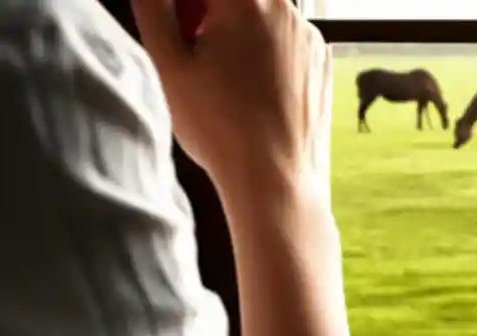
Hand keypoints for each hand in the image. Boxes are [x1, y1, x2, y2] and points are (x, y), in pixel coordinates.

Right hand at [131, 0, 330, 193]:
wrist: (276, 177)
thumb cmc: (218, 125)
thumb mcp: (168, 63)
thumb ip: (153, 8)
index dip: (187, 9)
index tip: (183, 33)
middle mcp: (285, 8)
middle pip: (236, 0)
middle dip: (209, 16)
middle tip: (199, 55)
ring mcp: (310, 36)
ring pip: (262, 18)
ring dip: (239, 35)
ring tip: (227, 82)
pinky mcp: (323, 63)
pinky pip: (287, 43)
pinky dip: (269, 55)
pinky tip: (255, 94)